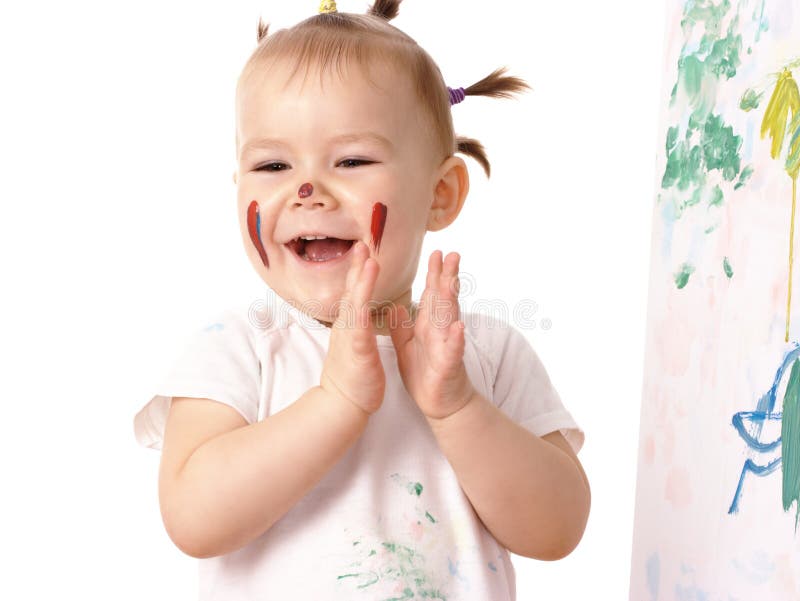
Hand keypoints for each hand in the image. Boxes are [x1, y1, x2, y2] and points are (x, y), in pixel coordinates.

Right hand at [319, 241, 385, 414]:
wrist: (342, 403)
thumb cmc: (353, 375)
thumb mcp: (355, 343)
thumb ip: (355, 324)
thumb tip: (356, 309)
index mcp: (351, 324)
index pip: (354, 292)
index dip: (358, 270)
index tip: (363, 249)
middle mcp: (347, 327)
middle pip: (351, 291)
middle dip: (357, 267)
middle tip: (363, 243)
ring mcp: (350, 338)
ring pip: (356, 305)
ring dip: (362, 283)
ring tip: (369, 261)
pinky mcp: (357, 352)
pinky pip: (360, 329)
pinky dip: (364, 312)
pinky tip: (365, 302)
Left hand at [388, 250, 477, 419]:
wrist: (439, 403)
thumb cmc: (424, 373)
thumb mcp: (406, 345)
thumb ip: (401, 324)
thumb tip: (395, 304)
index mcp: (430, 325)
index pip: (433, 294)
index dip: (434, 274)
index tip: (436, 253)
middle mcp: (441, 331)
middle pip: (444, 300)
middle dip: (447, 277)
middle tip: (452, 254)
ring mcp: (447, 346)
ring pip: (450, 318)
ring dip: (452, 299)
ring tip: (453, 279)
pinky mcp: (448, 365)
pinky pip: (452, 350)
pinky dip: (455, 339)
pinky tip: (458, 326)